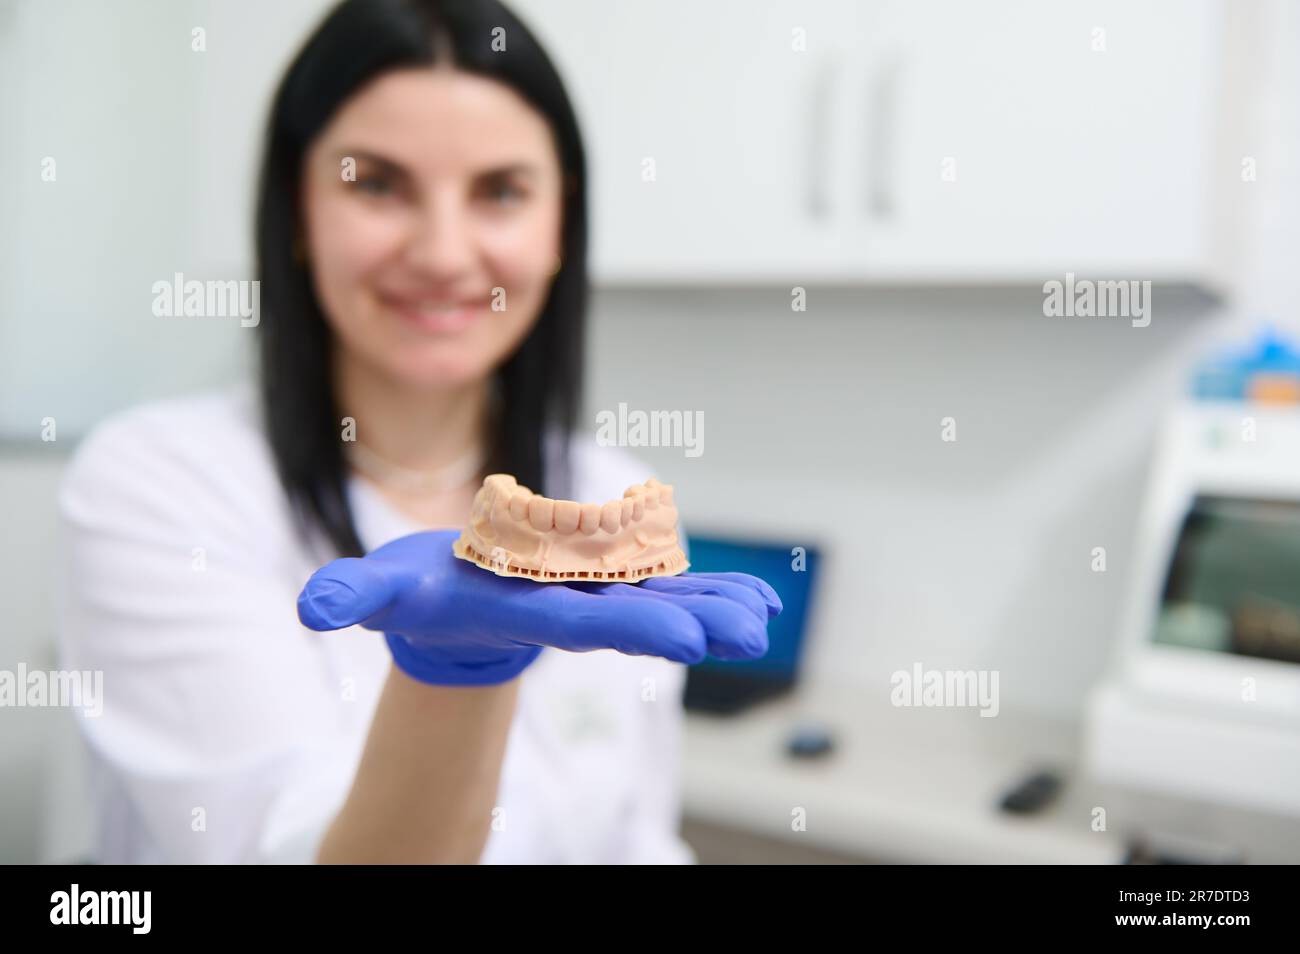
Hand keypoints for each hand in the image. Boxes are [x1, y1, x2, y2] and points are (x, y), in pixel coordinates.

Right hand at [296, 529, 781, 685]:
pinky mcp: (608, 588)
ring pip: (662, 604)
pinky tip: (759, 601)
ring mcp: (592, 600)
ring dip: (715, 610)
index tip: (690, 639)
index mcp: (520, 608)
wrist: (449, 616)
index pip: (582, 620)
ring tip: (767, 618)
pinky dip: (709, 593)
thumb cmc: (414, 594)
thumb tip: (313, 607)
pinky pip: (666, 589)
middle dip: (693, 622)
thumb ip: (352, 594)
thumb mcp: (378, 589)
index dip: (634, 625)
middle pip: (637, 616)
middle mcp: (565, 608)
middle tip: (752, 632)